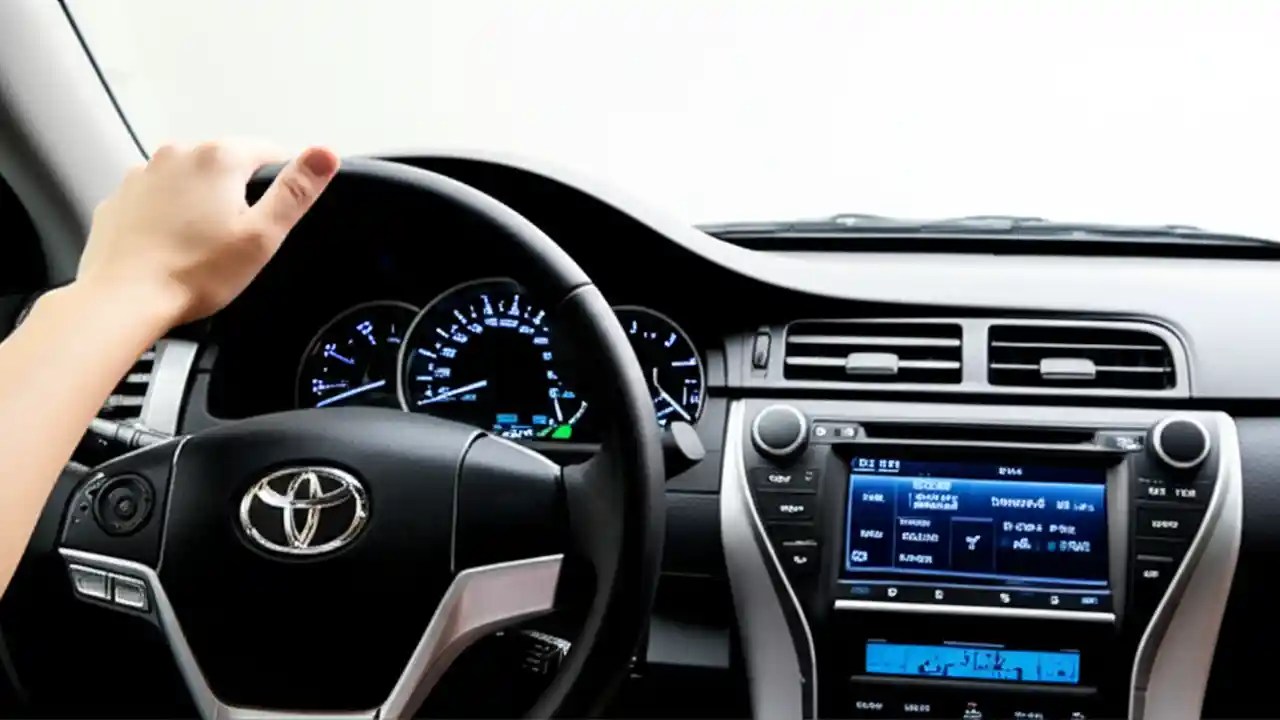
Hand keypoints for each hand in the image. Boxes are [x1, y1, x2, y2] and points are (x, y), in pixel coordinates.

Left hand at [76, 140, 339, 326]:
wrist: (124, 299)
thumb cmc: (195, 273)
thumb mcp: (263, 235)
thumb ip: (297, 190)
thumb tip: (326, 153)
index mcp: (219, 158)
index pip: (271, 152)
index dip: (283, 183)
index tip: (274, 216)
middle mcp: (178, 154)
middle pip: (228, 164)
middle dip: (239, 194)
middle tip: (238, 240)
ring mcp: (144, 173)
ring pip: (191, 180)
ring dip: (203, 202)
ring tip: (203, 246)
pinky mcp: (122, 197)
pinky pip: (158, 197)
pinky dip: (170, 215)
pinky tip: (174, 246)